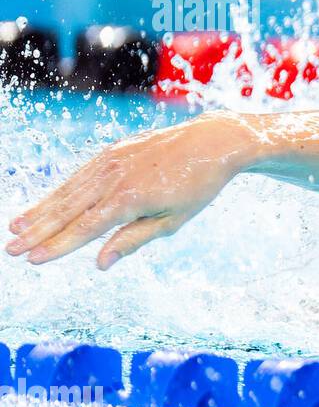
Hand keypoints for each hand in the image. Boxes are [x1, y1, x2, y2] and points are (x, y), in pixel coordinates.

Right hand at [5, 112, 254, 269]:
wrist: (211, 142)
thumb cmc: (197, 187)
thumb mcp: (172, 221)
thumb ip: (133, 240)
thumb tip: (100, 264)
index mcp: (130, 198)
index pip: (85, 228)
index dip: (58, 245)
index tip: (33, 260)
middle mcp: (114, 177)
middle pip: (68, 210)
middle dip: (38, 232)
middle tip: (11, 250)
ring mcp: (111, 161)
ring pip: (68, 190)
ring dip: (40, 210)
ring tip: (16, 228)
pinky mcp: (112, 151)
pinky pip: (80, 175)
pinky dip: (59, 191)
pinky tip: (44, 205)